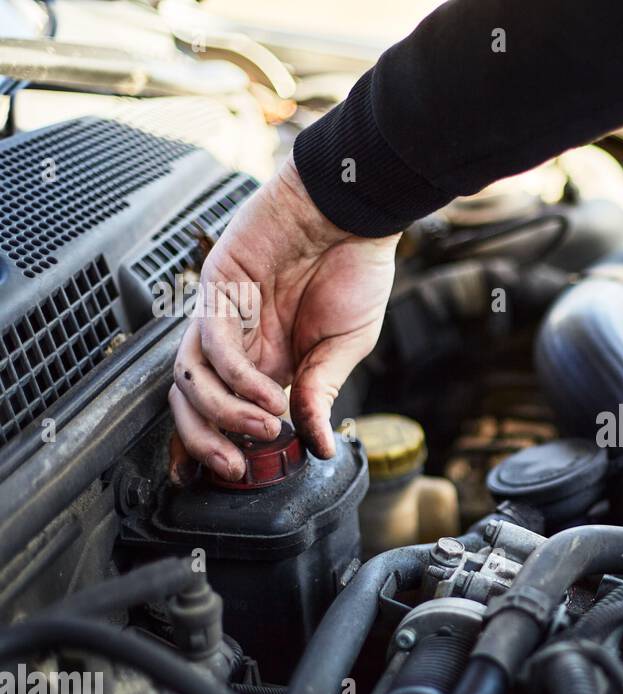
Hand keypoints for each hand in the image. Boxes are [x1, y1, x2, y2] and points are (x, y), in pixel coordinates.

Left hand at [169, 158, 399, 482]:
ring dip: (225, 413)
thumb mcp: (348, 347)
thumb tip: (318, 447)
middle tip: (237, 466)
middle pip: (191, 401)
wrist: (355, 211)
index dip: (215, 445)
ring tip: (269, 426)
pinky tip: (270, 393)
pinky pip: (213, 342)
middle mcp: (238, 341)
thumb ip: (322, 394)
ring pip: (190, 377)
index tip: (233, 476)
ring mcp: (223, 314)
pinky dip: (238, 376)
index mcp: (267, 359)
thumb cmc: (355, 269)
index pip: (222, 411)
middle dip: (206, 442)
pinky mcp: (218, 285)